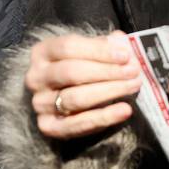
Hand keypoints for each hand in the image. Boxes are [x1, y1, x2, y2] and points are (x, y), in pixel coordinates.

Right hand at [25, 30, 141, 139]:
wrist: (68, 101)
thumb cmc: (81, 71)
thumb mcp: (89, 52)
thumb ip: (105, 46)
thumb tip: (121, 42)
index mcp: (42, 53)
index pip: (67, 47)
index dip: (98, 50)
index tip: (125, 55)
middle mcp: (35, 77)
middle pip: (70, 72)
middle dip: (107, 71)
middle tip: (133, 72)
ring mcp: (39, 103)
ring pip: (74, 98)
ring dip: (109, 91)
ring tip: (133, 87)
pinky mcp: (48, 126)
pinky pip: (76, 124)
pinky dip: (103, 117)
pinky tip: (125, 110)